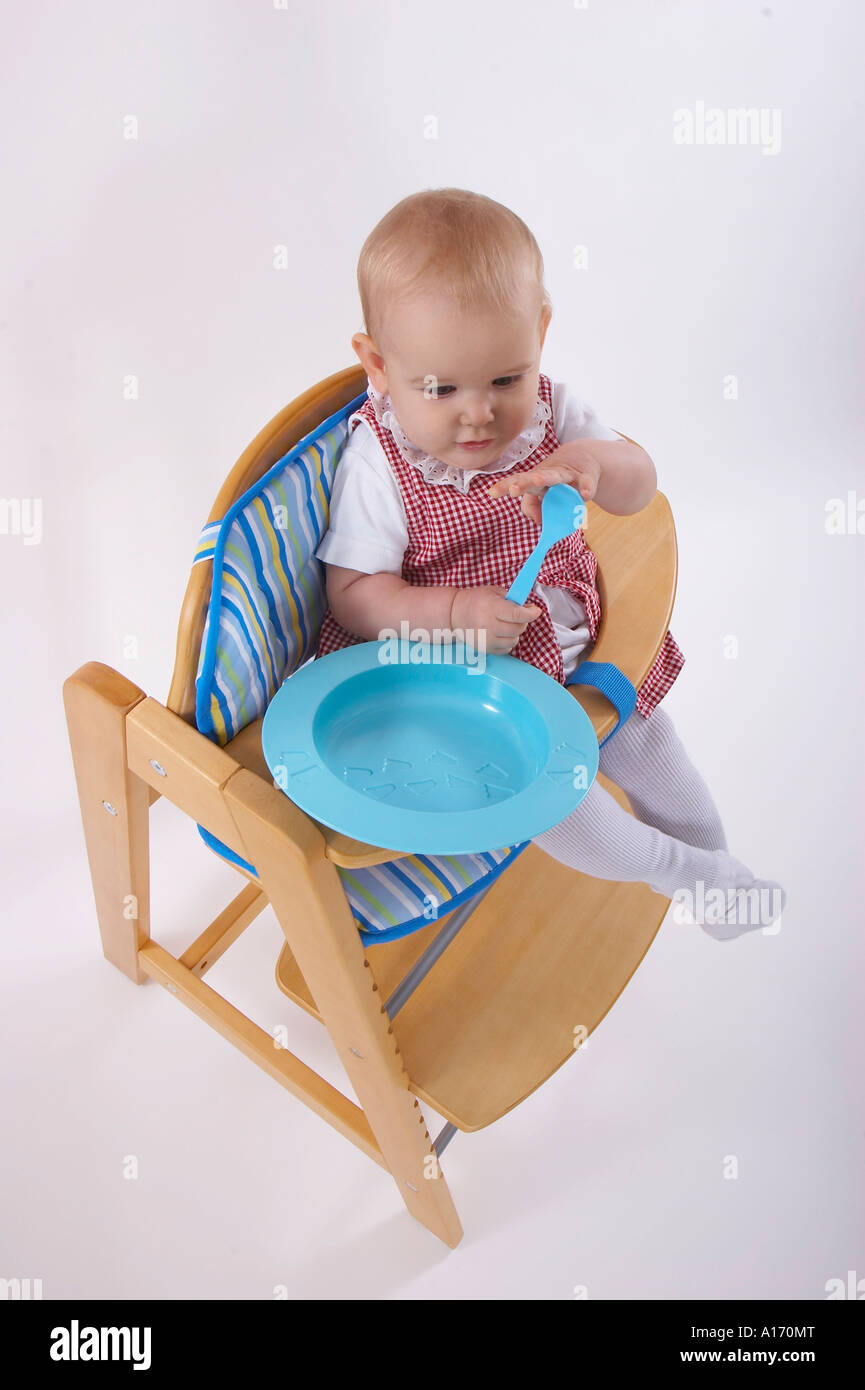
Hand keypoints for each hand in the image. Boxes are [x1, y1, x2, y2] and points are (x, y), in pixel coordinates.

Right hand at [451, 585, 541, 654]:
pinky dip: (507, 641)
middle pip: (518, 628)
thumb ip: (513, 600)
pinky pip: (506, 649)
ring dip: (515, 632)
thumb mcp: (494, 592)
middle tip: (517, 615)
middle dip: (523, 621)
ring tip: (505, 624)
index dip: (531, 613)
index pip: (517, 615)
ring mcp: (486, 639)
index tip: (535, 611)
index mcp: (491, 607)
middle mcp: (488, 624)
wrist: (454, 614)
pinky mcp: (484, 649)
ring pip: (514, 640)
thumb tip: (531, 609)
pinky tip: (499, 633)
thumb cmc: (476, 600)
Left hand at [486, 443, 601, 525]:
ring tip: (539, 481)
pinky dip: (585, 488)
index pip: (516, 482)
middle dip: (522, 484)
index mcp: (533, 479)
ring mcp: (566, 474)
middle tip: (513, 489)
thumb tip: (538, 521)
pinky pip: (585, 482)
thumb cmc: (555, 481)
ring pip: (555, 476)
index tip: (492, 493)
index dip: (504, 487)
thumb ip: (532, 507)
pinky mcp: (585, 476)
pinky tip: (585, 494)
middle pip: (531, 478)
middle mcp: (547, 474)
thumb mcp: (542, 493)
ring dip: (546, 478)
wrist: (583, 459)